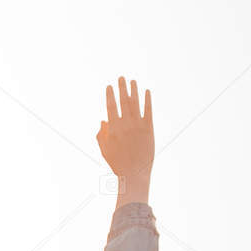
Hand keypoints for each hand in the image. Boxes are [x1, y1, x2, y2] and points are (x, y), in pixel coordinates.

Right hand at [97, 76, 153, 203]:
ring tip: (133, 81)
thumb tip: (103, 121)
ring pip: (136, 104)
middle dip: (122, 88)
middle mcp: (125, 124)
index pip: (110, 107)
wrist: (134, 173)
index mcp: (113, 129)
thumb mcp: (104, 149)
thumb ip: (101, 134)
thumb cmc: (117, 163)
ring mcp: (138, 126)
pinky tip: (147, 91)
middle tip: (121, 77)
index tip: (109, 86)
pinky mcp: (149, 129)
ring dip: (134, 91)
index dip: (110, 95)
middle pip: (123, 101)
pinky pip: (148, 111)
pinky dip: (148, 100)